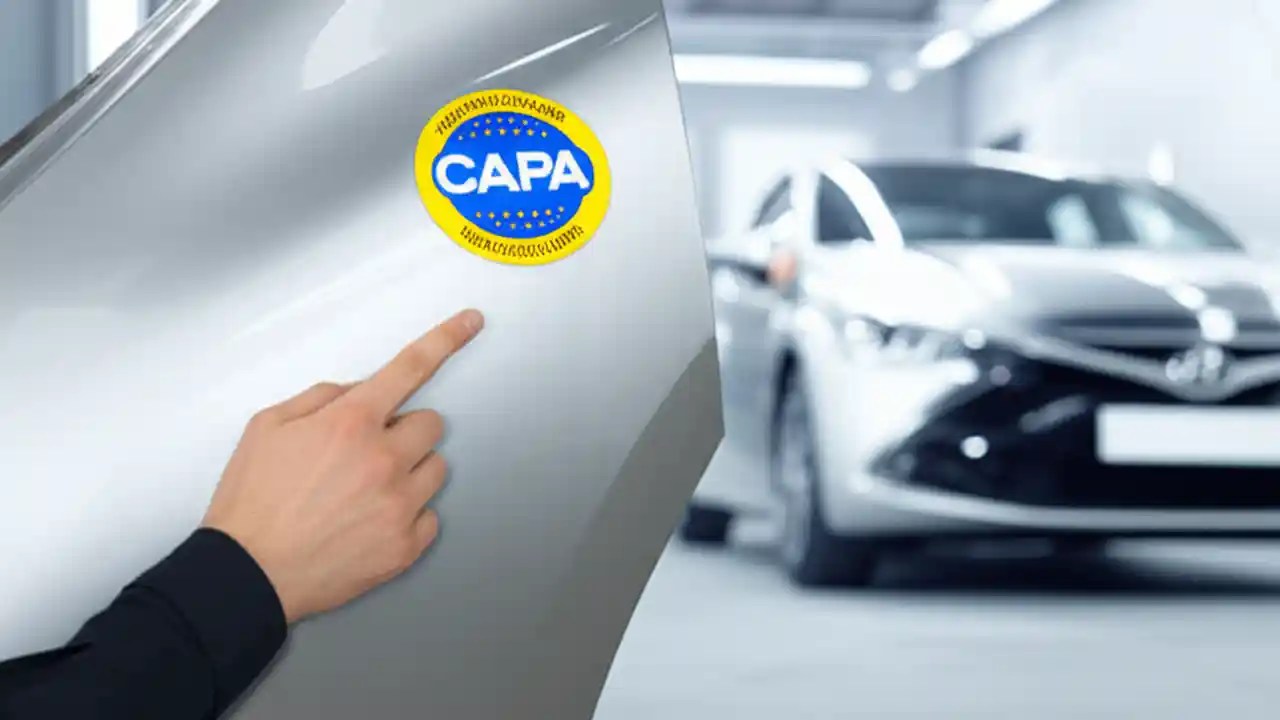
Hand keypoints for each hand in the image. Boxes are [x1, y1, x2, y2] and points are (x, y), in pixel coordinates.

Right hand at [202, 309, 484, 622]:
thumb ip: (321, 398)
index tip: (472, 321)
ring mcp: (399, 505)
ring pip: (436, 469)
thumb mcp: (268, 426)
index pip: (411, 367)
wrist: (247, 576)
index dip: (446, 338)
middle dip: (404, 432)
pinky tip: (370, 523)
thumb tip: (358, 392)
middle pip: (431, 424)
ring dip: (410, 472)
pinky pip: (431, 516)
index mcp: (350, 423)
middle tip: (367, 453)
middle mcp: (384, 459)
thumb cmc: (252, 502)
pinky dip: (408, 517)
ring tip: (365, 493)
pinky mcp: (406, 546)